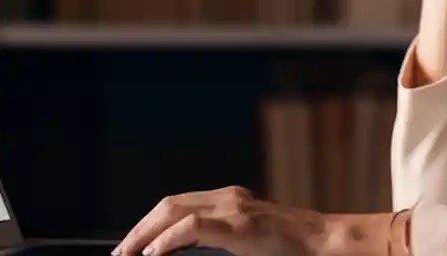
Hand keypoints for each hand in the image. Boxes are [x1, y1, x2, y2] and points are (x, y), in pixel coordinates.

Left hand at [114, 186, 329, 255]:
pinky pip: (193, 227)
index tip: (131, 246)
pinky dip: (168, 240)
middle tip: (120, 253)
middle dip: (139, 229)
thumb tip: (184, 250)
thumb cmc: (292, 248)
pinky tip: (153, 254)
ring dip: (145, 234)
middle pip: (168, 204)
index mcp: (229, 199)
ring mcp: (234, 208)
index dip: (149, 223)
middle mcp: (228, 197)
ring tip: (128, 254)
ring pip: (175, 211)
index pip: (177, 204)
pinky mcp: (241, 226)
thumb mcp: (250, 240)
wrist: (326, 242)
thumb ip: (221, 239)